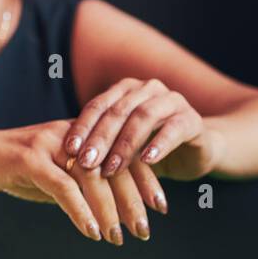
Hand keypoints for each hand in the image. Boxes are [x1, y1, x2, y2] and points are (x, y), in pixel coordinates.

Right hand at [0, 120, 166, 242]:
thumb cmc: (11, 168)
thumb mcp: (52, 176)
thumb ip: (78, 186)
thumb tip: (107, 211)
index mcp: (82, 135)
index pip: (123, 155)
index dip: (145, 180)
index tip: (161, 207)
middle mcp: (71, 135)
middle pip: (114, 166)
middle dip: (133, 201)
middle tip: (144, 231)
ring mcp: (50, 144)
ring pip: (91, 178)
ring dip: (109, 211)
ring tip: (118, 238)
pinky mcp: (28, 158)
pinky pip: (63, 187)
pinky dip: (80, 211)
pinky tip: (91, 231)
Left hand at [64, 78, 221, 180]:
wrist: (195, 153)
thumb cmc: (148, 149)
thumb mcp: (120, 148)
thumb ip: (99, 147)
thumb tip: (62, 163)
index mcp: (124, 91)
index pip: (97, 106)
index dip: (82, 127)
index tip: (69, 150)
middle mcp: (147, 90)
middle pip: (118, 111)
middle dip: (100, 139)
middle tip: (86, 162)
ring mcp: (172, 101)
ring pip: (143, 118)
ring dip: (125, 145)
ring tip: (111, 168)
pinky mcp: (192, 119)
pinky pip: (174, 129)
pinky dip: (159, 144)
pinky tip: (147, 160)